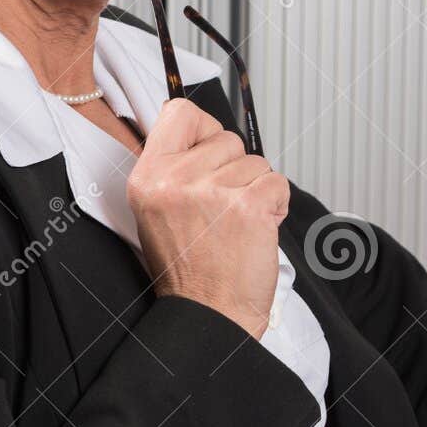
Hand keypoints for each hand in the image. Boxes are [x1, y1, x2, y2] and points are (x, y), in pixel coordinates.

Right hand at [126, 97, 288, 339]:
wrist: (209, 314)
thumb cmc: (189, 269)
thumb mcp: (158, 211)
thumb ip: (175, 169)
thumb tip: (203, 133)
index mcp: (148, 177)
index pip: (179, 112)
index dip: (203, 128)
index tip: (210, 151)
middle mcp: (176, 180)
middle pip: (227, 139)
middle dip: (235, 169)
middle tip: (222, 208)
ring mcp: (213, 192)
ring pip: (256, 162)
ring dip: (256, 190)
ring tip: (236, 224)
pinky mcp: (248, 206)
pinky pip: (278, 182)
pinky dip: (276, 204)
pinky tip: (256, 229)